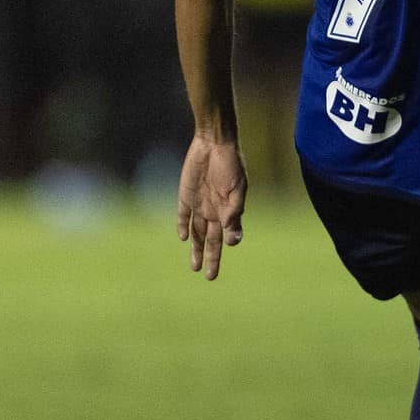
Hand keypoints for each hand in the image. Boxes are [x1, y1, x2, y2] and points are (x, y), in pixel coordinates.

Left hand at [176, 135, 247, 280]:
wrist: (214, 142)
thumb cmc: (230, 164)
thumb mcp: (236, 188)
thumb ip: (233, 211)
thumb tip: (230, 236)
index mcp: (230, 210)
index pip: (230, 234)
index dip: (230, 241)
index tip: (229, 242)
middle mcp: (215, 211)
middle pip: (213, 240)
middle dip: (212, 259)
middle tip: (210, 277)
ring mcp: (199, 205)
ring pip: (197, 233)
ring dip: (197, 250)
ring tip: (195, 267)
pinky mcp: (185, 197)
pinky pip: (183, 216)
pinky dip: (183, 227)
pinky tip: (183, 238)